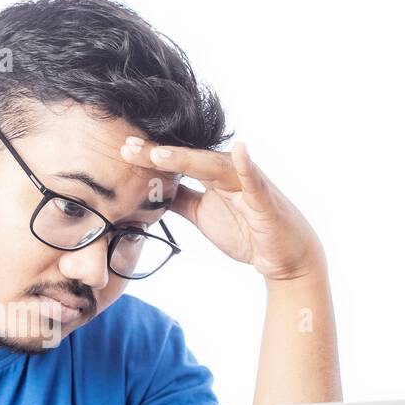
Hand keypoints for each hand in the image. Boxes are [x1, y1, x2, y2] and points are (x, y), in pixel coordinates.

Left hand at [120, 136, 324, 280]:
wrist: (282, 257)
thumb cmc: (246, 232)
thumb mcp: (202, 215)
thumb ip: (181, 199)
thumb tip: (152, 191)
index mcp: (212, 176)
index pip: (177, 162)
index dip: (150, 156)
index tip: (121, 150)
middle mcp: (229, 173)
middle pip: (190, 158)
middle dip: (158, 153)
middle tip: (127, 146)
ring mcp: (247, 183)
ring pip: (214, 165)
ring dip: (188, 158)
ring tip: (159, 154)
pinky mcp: (264, 200)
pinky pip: (255, 180)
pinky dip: (248, 165)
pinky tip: (240, 150)